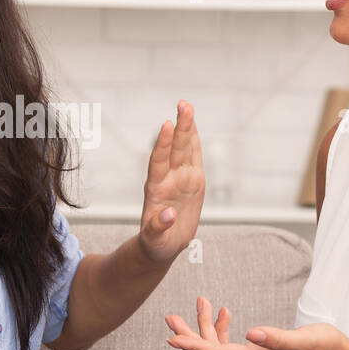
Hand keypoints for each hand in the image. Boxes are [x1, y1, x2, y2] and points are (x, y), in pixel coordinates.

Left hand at [138, 100, 205, 265]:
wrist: (162, 245)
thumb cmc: (155, 244)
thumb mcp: (154, 240)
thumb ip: (158, 227)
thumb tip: (166, 215)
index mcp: (156, 189)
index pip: (159, 162)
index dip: (163, 144)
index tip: (166, 126)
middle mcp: (168, 179)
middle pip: (175, 149)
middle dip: (180, 127)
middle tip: (183, 104)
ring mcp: (181, 178)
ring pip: (185, 149)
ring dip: (187, 128)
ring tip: (187, 106)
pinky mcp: (193, 182)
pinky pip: (194, 158)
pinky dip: (194, 141)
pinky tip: (194, 126)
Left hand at [164, 296, 348, 349]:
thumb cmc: (324, 348)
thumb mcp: (303, 339)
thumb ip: (277, 338)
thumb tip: (250, 333)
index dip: (192, 345)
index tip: (170, 338)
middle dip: (189, 335)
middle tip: (169, 317)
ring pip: (219, 347)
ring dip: (206, 327)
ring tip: (201, 302)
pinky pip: (231, 345)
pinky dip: (223, 329)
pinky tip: (225, 313)